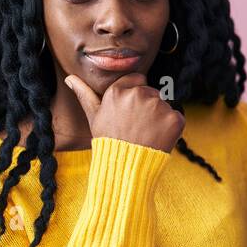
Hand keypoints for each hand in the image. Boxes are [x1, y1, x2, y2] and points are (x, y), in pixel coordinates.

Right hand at [64, 72, 184, 153]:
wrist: (125, 168)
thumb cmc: (108, 141)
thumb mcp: (94, 116)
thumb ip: (84, 94)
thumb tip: (70, 78)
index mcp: (118, 91)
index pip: (137, 79)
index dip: (135, 94)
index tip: (131, 111)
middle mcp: (138, 95)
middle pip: (151, 91)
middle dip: (147, 106)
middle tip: (137, 126)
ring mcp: (158, 106)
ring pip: (164, 104)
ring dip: (159, 116)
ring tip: (146, 133)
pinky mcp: (174, 118)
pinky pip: (176, 116)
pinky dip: (171, 127)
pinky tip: (158, 138)